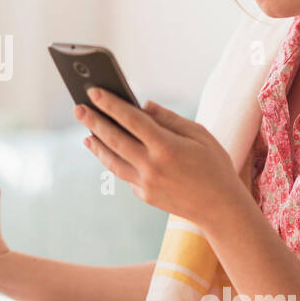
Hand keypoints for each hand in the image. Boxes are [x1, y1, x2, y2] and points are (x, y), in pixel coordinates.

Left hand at [75, 87, 242, 227]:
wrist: (221, 209)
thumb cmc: (214, 166)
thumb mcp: (200, 135)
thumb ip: (170, 119)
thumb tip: (143, 106)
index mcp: (167, 147)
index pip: (131, 120)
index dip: (111, 104)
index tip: (94, 91)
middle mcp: (152, 166)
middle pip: (114, 140)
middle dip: (94, 122)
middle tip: (78, 108)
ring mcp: (146, 184)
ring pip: (112, 161)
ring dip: (97, 145)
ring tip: (86, 132)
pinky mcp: (144, 196)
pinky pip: (124, 174)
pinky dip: (114, 161)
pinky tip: (107, 151)